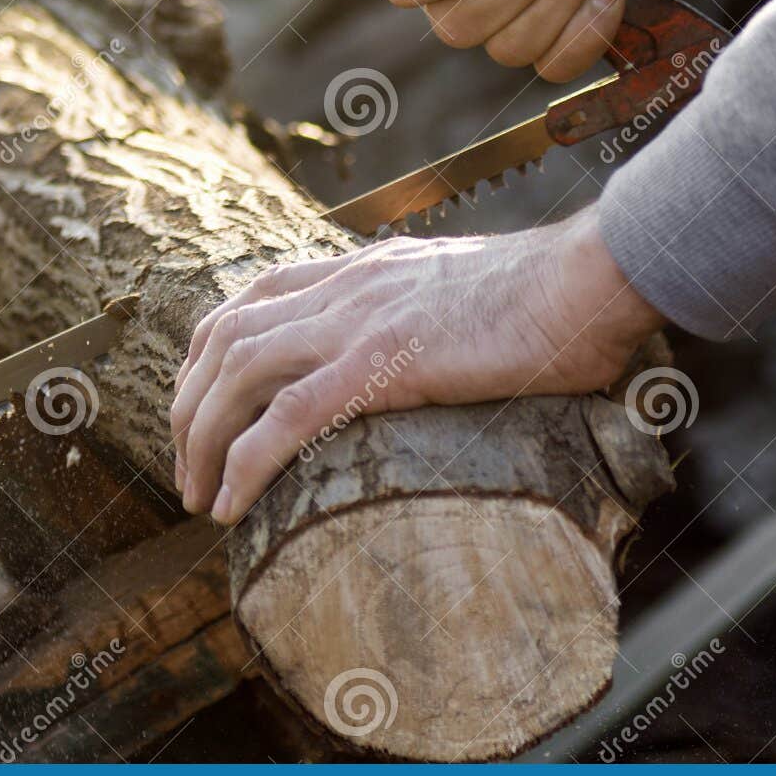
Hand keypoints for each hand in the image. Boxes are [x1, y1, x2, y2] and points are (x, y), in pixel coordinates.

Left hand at [170, 207, 663, 524]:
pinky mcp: (382, 364)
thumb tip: (438, 356)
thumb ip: (433, 316)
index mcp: (364, 269)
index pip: (255, 295)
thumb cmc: (557, 296)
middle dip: (188, 404)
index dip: (209, 349)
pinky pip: (287, 417)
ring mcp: (359, 321)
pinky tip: (230, 506)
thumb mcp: (472, 293)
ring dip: (201, 439)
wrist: (592, 279)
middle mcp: (346, 287)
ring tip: (197, 499)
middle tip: (184, 466)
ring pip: (238, 373)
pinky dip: (244, 463)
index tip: (198, 399)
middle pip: (225, 335)